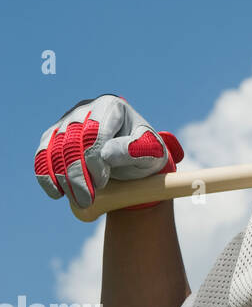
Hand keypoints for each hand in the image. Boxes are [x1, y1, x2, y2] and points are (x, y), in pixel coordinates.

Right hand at [34, 94, 183, 209]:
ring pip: (54, 149)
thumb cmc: (145, 153)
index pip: (95, 131)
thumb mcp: (153, 152)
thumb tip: (107, 153)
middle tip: (87, 199)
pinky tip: (57, 193)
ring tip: (79, 200)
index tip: (101, 182)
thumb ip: (137, 150)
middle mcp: (85, 109)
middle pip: (72, 142)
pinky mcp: (53, 136)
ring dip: (64, 178)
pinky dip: (46, 176)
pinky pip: (42, 155)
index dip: (94, 159)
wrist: (132, 160)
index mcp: (111, 106)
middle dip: (77, 174)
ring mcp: (66, 121)